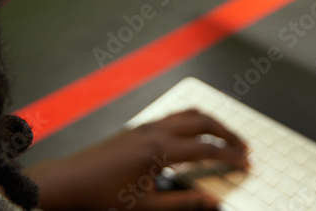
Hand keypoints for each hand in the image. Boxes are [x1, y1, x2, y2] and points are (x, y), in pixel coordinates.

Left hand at [24, 109, 249, 210]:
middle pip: (201, 121)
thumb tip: (213, 203)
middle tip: (243, 146)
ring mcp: (145, 127)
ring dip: (209, 122)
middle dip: (226, 132)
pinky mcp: (136, 129)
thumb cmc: (103, 197)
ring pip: (186, 114)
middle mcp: (155, 131)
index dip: (230, 156)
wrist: (69, 182)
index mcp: (160, 150)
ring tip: (225, 136)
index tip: (246, 163)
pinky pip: (172, 117)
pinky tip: (194, 136)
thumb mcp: (147, 207)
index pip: (206, 149)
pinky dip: (192, 121)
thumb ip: (184, 204)